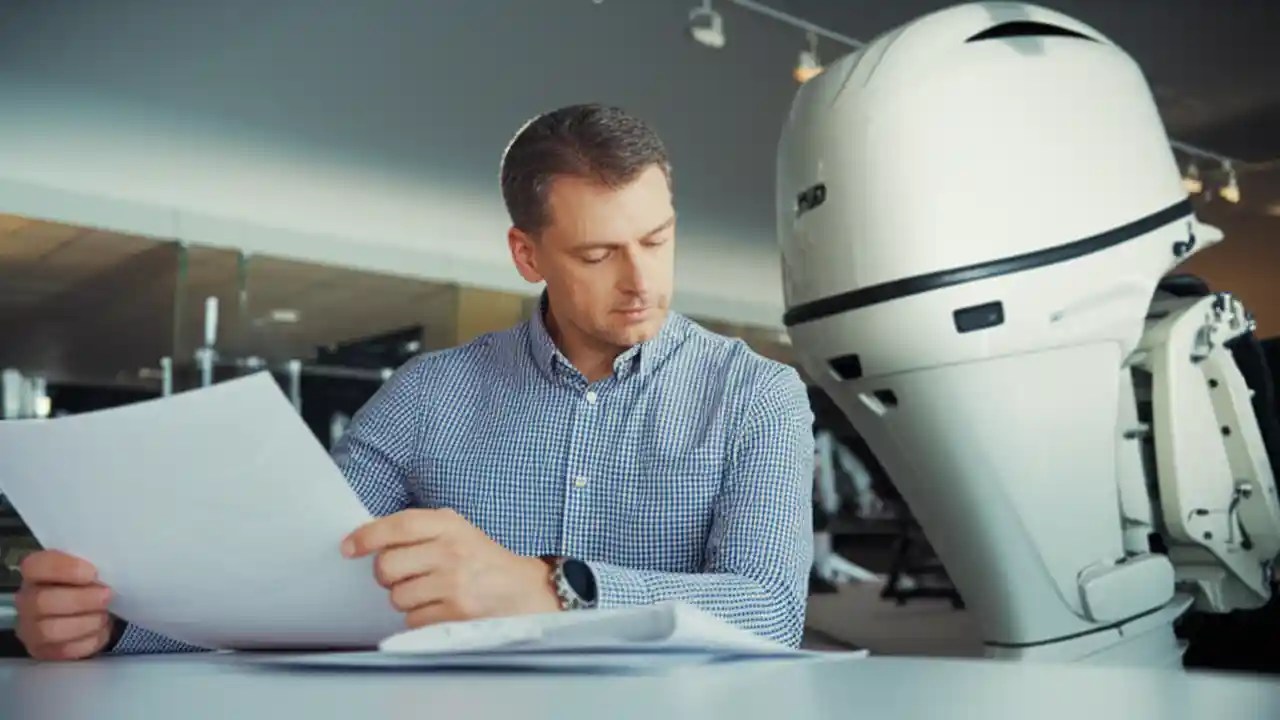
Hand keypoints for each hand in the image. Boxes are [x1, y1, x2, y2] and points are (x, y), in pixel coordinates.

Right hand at [15, 550, 116, 660]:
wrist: (92, 610)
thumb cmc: (91, 583)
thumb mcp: (91, 568)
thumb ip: (93, 564)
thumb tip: (110, 568)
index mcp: (35, 571)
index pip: (36, 566)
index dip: (65, 569)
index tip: (93, 573)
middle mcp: (26, 600)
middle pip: (42, 602)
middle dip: (81, 600)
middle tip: (107, 596)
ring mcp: (30, 628)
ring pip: (49, 630)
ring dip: (85, 623)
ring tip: (104, 616)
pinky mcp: (43, 651)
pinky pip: (63, 651)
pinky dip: (88, 641)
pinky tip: (101, 632)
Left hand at [341, 508, 559, 628]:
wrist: (523, 591)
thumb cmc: (482, 560)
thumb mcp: (458, 532)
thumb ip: (421, 531)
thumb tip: (368, 539)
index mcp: (450, 525)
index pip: (399, 525)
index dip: (368, 536)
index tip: (348, 547)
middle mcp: (451, 551)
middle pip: (388, 566)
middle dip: (386, 575)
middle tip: (400, 576)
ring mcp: (454, 583)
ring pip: (397, 596)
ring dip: (405, 598)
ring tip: (429, 592)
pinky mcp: (456, 612)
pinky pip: (413, 619)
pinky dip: (419, 616)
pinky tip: (439, 607)